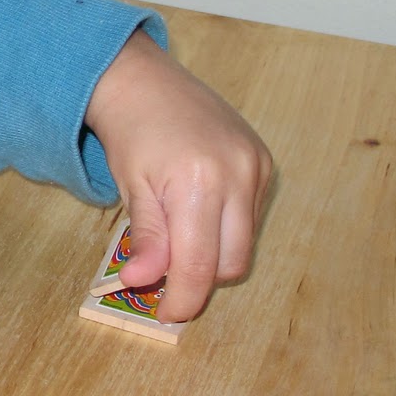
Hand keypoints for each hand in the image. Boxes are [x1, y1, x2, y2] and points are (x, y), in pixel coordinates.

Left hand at [84, 30, 272, 321]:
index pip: (201, 265)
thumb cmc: (130, 134)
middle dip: (200, 279)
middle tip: (165, 277)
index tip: (168, 314)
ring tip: (176, 237)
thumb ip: (147, 239)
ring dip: (214, 253)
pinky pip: (251, 215)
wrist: (145, 82)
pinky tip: (196, 209)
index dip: (184, 297)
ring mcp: (257, 166)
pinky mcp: (264, 161)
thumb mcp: (132, 188)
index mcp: (197, 183)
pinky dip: (225, 226)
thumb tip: (144, 283)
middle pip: (232, 262)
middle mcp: (237, 175)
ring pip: (245, 242)